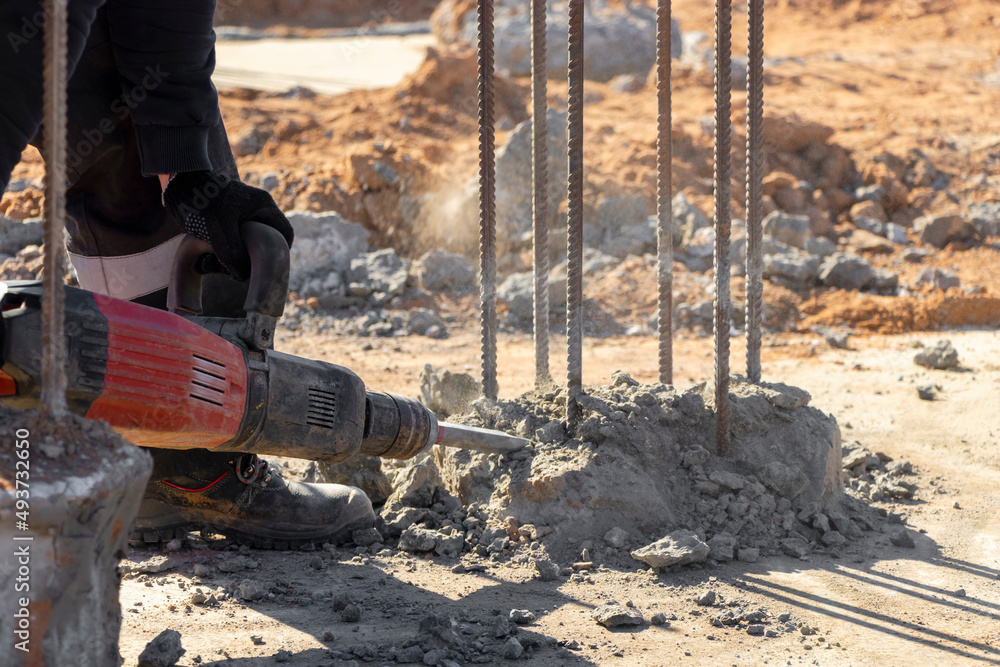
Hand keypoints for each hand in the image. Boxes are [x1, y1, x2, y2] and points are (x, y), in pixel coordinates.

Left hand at [163, 171, 293, 280]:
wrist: (175, 185)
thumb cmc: (201, 202)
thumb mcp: (219, 231)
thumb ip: (234, 255)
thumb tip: (243, 275)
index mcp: (262, 207)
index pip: (284, 233)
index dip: (281, 253)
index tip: (268, 268)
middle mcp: (254, 212)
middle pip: (261, 245)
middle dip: (244, 263)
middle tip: (228, 271)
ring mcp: (238, 219)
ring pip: (241, 249)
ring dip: (225, 263)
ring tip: (206, 265)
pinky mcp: (222, 225)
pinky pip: (225, 247)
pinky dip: (214, 257)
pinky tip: (199, 262)